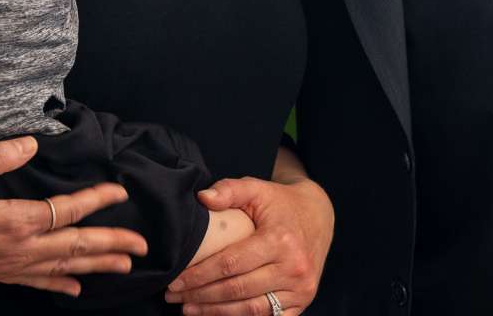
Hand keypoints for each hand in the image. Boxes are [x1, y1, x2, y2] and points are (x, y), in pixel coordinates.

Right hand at [0, 136, 149, 295]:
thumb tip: (33, 141)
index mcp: (13, 222)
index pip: (67, 210)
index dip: (97, 201)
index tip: (120, 192)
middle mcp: (17, 249)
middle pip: (75, 246)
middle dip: (112, 245)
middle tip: (144, 245)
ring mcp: (8, 266)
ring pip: (62, 268)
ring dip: (96, 266)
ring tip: (126, 266)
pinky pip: (36, 283)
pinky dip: (60, 285)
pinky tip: (77, 289)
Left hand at [165, 176, 333, 315]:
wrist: (318, 217)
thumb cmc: (281, 203)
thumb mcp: (257, 189)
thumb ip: (230, 190)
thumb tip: (203, 198)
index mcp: (280, 239)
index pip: (230, 264)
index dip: (199, 275)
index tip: (176, 280)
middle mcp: (294, 267)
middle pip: (237, 290)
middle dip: (201, 295)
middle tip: (174, 296)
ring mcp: (301, 288)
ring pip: (250, 309)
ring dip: (215, 312)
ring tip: (188, 308)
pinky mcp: (303, 301)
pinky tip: (217, 314)